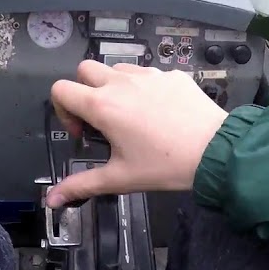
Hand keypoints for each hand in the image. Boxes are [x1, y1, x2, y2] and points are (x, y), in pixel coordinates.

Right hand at [47, 60, 227, 207]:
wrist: (217, 151)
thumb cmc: (165, 166)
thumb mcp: (120, 178)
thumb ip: (81, 185)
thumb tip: (51, 200)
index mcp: (102, 105)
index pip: (61, 89)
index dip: (63, 110)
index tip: (82, 132)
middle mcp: (121, 82)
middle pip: (85, 70)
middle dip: (85, 91)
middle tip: (102, 121)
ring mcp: (148, 74)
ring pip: (117, 69)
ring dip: (114, 87)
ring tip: (131, 116)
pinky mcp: (172, 74)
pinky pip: (148, 74)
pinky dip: (144, 88)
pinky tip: (160, 113)